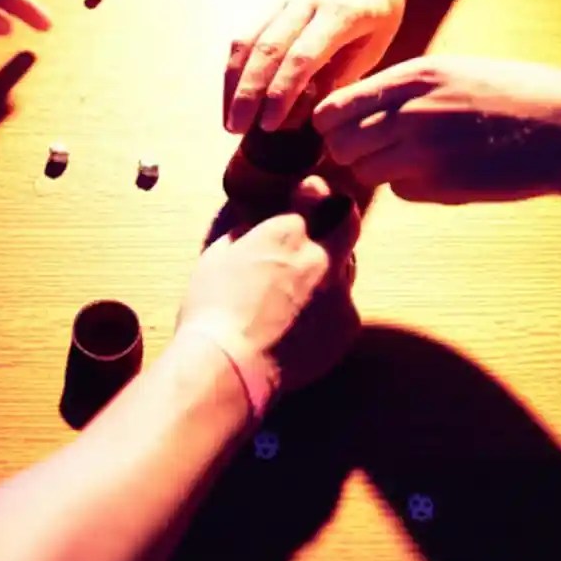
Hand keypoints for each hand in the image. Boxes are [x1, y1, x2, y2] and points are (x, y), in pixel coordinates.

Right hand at [181, 178, 360, 389]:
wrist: (230, 366)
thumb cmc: (213, 310)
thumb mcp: (218, 255)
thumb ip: (247, 233)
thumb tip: (257, 227)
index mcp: (287, 232)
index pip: (317, 194)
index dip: (312, 195)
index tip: (307, 198)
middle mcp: (322, 255)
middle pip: (348, 221)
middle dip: (337, 220)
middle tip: (320, 231)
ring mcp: (340, 292)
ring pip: (347, 267)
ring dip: (331, 268)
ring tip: (303, 289)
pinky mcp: (347, 326)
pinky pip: (345, 307)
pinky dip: (329, 310)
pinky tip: (304, 325)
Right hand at [224, 0, 407, 133]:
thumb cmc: (379, 7)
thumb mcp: (375, 44)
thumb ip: (342, 77)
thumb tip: (307, 115)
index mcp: (341, 14)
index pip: (302, 57)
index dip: (282, 93)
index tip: (270, 125)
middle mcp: (307, 2)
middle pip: (266, 48)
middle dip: (247, 92)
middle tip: (236, 129)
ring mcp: (284, 0)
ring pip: (248, 40)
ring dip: (233, 83)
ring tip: (229, 119)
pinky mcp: (272, 3)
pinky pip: (246, 35)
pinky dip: (235, 68)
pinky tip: (233, 96)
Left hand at [313, 55, 560, 203]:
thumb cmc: (511, 96)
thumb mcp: (452, 72)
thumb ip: (402, 89)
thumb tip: (355, 109)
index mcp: (412, 77)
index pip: (335, 107)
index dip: (332, 124)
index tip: (344, 130)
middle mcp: (410, 112)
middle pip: (339, 145)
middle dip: (348, 152)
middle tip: (373, 151)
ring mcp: (423, 152)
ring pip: (364, 172)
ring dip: (378, 172)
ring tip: (412, 160)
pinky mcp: (439, 185)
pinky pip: (400, 191)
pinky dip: (411, 187)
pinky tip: (444, 172)